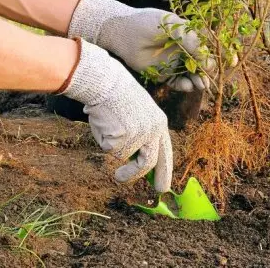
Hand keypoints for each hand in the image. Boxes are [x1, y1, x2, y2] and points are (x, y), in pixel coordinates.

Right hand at [60, 39, 172, 191]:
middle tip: (125, 182)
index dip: (164, 171)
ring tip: (111, 144)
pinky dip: (103, 139)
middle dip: (139, 177)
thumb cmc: (118, 96)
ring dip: (116, 156)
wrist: (106, 81)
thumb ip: (142, 135)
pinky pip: (109, 149)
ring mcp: (138, 135)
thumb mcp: (138, 114)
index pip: (165, 153)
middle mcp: (153, 131)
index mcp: (159, 123)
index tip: (162, 187)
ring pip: (123, 156)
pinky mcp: (122, 138)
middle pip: (149, 163)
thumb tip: (137, 162)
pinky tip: (104, 123)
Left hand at [68, 0, 212, 91]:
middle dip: (210, 72)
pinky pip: (178, 83)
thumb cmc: (147, 23)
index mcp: (189, 34)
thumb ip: (192, 42)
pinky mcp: (163, 74)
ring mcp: (175, 62)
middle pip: (203, 63)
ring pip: (193, 75)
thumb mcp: (174, 27)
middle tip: (212, 78)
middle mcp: (184, 49)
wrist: (122, 32)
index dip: (222, 54)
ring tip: (201, 85)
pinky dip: (185, 86)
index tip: (231, 62)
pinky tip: (188, 86)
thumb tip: (208, 60)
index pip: (210, 46)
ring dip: (199, 81)